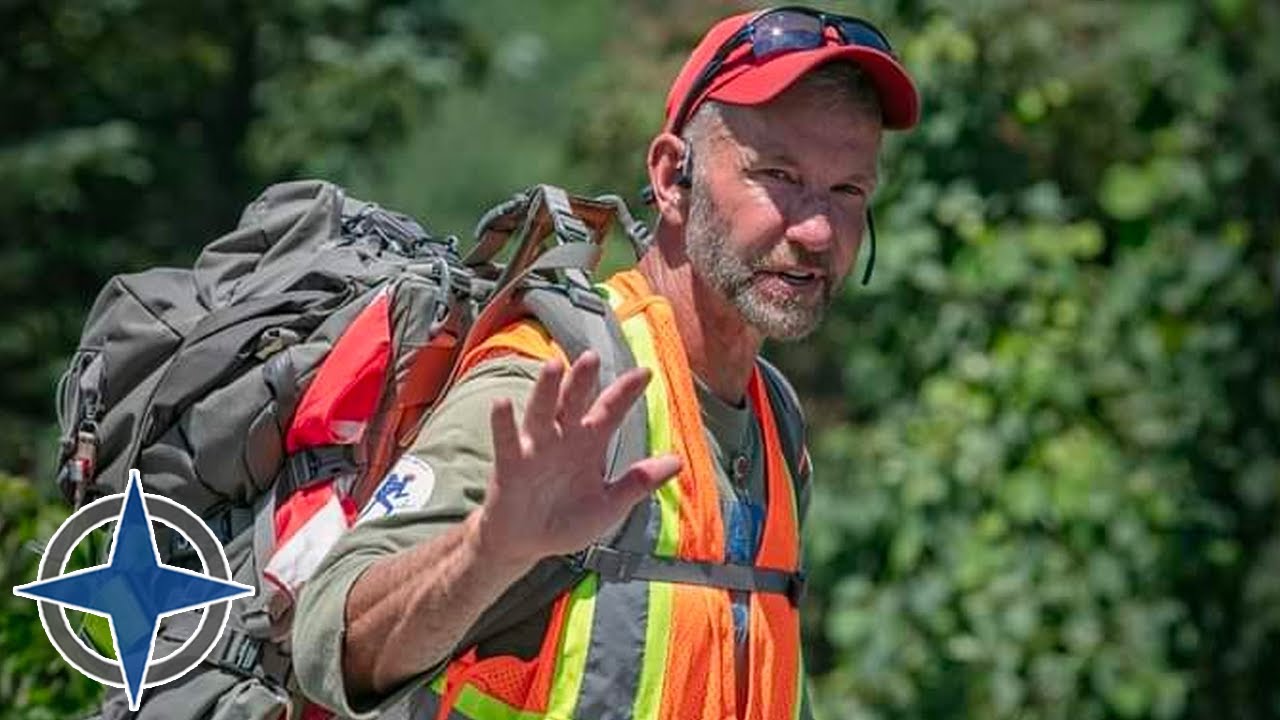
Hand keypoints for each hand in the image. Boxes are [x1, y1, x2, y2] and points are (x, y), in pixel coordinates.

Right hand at [473, 350, 681, 565]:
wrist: (526, 545)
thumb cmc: (566, 520)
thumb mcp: (609, 504)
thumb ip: (639, 482)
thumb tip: (678, 462)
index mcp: (589, 444)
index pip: (610, 411)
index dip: (626, 392)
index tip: (646, 372)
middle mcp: (563, 439)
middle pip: (574, 403)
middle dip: (583, 380)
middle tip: (592, 357)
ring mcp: (536, 449)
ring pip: (542, 413)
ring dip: (547, 390)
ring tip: (553, 365)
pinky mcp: (510, 466)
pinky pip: (507, 441)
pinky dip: (504, 423)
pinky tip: (502, 402)